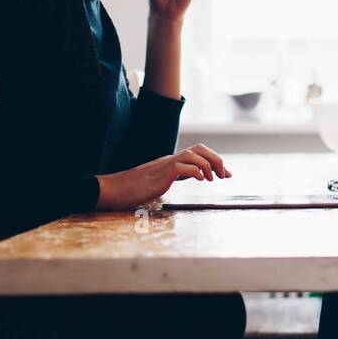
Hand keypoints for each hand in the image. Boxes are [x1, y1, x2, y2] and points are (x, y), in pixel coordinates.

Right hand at [94, 143, 229, 210]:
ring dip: (208, 165)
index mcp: (170, 162)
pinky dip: (195, 172)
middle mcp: (169, 160)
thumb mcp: (157, 182)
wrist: (111, 190)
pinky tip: (199, 180)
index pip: (197, 153)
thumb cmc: (131, 189)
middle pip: (199, 149)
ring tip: (212, 179)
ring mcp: (164, 166)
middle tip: (225, 175)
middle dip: (217, 160)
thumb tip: (186, 177)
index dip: (214, 160)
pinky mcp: (159, 175)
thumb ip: (171, 177)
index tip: (226, 173)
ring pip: (193, 155)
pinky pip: (181, 167)